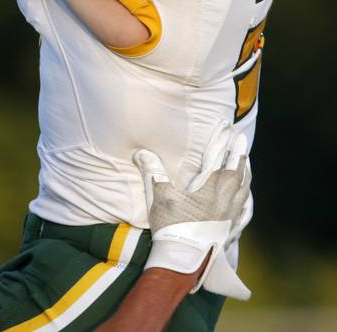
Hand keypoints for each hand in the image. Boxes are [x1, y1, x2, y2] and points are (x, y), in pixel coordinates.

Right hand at [135, 125, 251, 299]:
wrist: (185, 261)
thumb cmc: (171, 227)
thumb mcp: (158, 196)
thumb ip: (152, 172)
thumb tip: (141, 152)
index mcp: (208, 187)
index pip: (216, 158)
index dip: (220, 141)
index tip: (226, 127)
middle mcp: (224, 199)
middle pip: (235, 171)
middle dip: (238, 152)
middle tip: (240, 138)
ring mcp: (230, 215)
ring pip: (243, 188)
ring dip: (245, 172)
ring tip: (246, 161)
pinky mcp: (231, 230)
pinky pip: (245, 210)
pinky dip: (246, 198)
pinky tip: (246, 198)